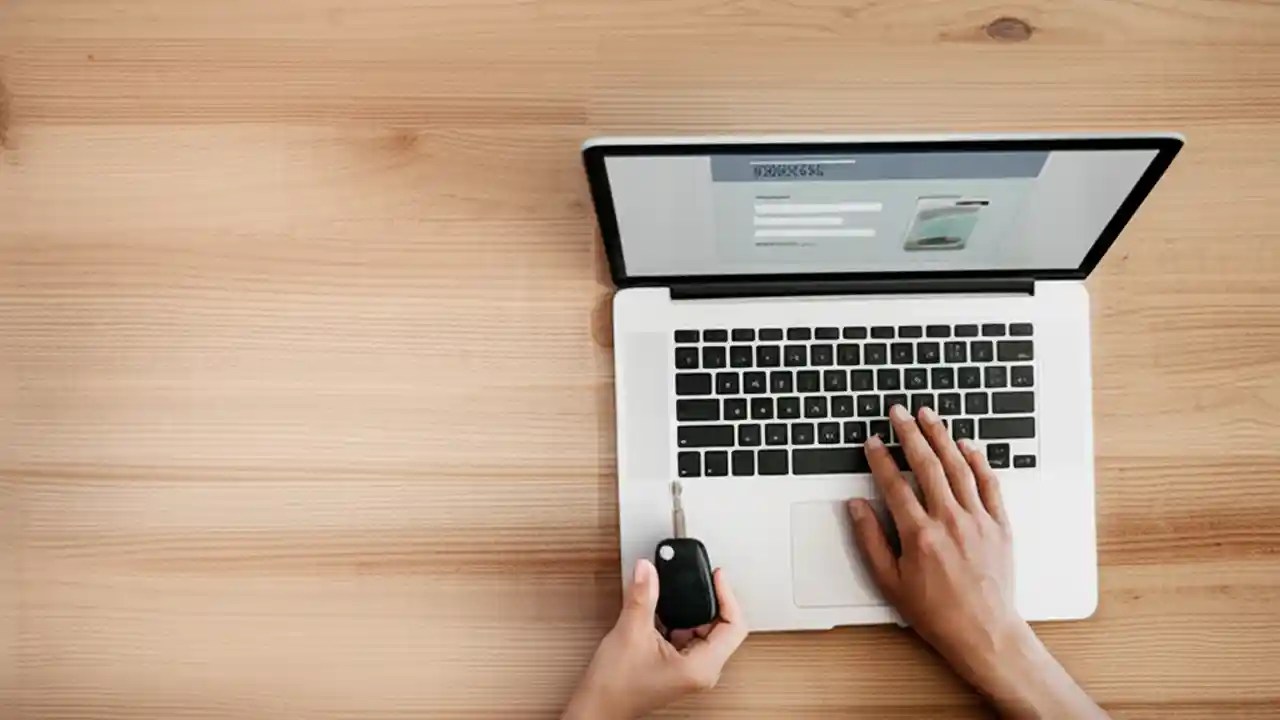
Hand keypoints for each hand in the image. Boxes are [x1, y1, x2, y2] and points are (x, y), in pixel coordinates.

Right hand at [563, 559, 747, 719]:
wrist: (597, 707)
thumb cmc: (615, 686)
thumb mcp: (630, 632)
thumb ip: (642, 596)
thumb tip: (648, 569)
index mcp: (701, 667)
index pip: (734, 626)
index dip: (727, 596)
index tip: (717, 576)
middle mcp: (702, 671)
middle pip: (721, 627)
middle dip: (708, 600)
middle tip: (697, 578)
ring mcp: (691, 669)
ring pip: (704, 630)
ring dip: (692, 609)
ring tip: (677, 591)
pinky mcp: (679, 666)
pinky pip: (689, 636)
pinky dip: (680, 619)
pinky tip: (664, 609)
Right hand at [849, 404, 1106, 718]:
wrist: (984, 632)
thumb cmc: (936, 612)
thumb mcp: (889, 582)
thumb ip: (870, 540)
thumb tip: (856, 507)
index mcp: (919, 535)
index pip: (894, 484)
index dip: (880, 459)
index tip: (872, 442)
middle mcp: (950, 521)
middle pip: (927, 464)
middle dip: (909, 433)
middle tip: (898, 412)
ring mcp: (978, 520)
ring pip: (959, 466)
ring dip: (942, 436)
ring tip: (929, 416)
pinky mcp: (1000, 525)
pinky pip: (989, 484)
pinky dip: (978, 461)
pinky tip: (967, 446)